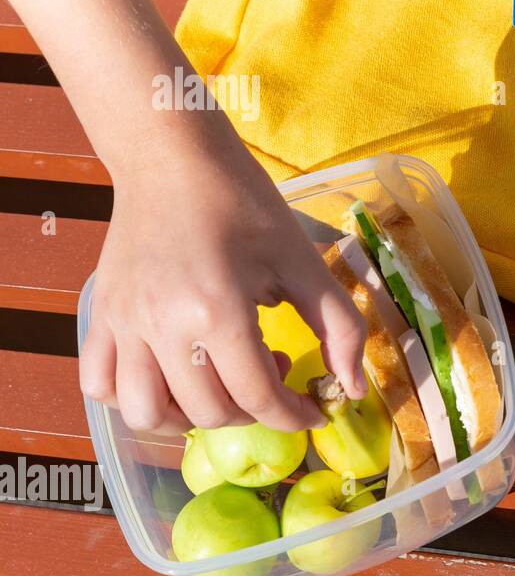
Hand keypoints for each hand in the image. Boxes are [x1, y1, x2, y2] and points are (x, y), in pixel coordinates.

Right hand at [80, 140, 367, 434]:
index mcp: (217, 310)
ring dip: (192, 416)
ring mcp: (122, 323)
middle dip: (253, 411)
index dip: (294, 415)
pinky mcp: (100, 316)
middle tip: (272, 372)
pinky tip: (172, 378)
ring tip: (220, 381)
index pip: (257, 396)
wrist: (173, 159)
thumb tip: (353, 390)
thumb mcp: (303, 261)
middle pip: (208, 411)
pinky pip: (101, 385)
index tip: (314, 410)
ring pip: (147, 413)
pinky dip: (135, 400)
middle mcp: (161, 326)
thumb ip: (339, 326)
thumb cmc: (244, 205)